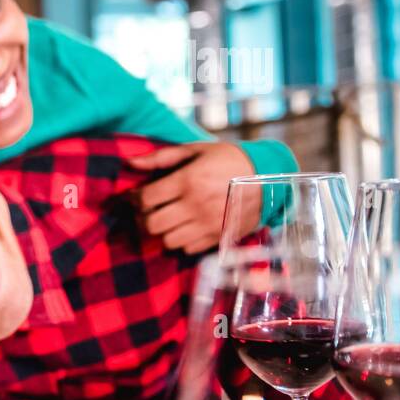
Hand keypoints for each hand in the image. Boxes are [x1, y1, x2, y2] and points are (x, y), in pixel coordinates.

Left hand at [127, 141, 254, 253]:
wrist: (269, 177)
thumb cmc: (228, 160)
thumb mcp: (196, 151)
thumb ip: (161, 158)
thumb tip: (130, 163)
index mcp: (188, 181)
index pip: (146, 199)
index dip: (133, 199)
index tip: (135, 196)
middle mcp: (196, 206)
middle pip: (152, 224)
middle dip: (142, 219)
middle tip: (145, 212)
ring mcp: (208, 224)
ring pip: (167, 241)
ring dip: (160, 232)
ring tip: (164, 220)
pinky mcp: (219, 237)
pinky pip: (187, 249)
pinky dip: (180, 241)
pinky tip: (183, 228)